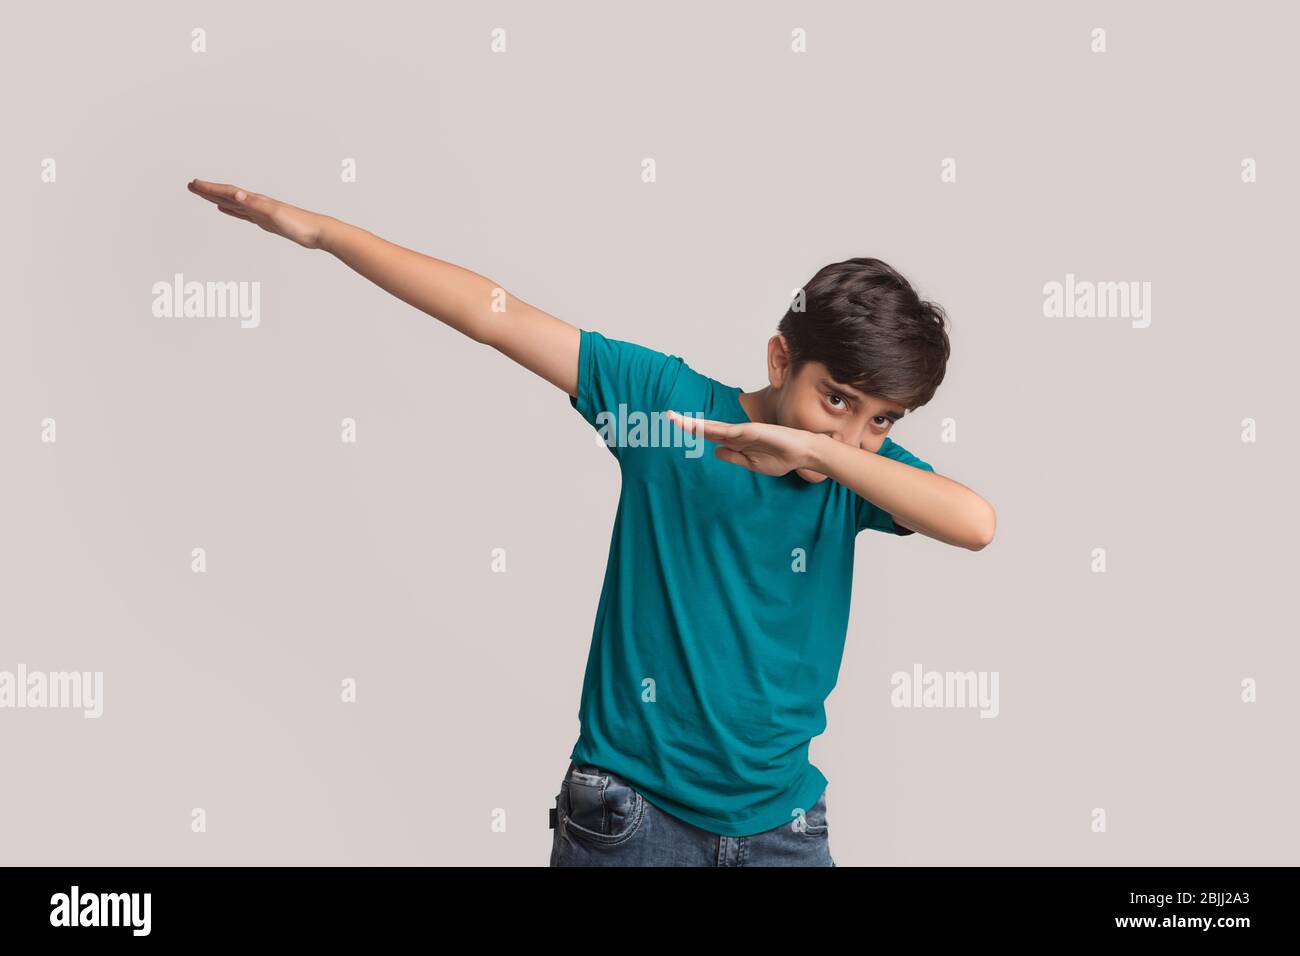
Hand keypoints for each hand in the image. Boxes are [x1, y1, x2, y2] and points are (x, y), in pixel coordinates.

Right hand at [187, 179, 330, 249]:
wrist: (317, 232)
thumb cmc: (298, 223)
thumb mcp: (274, 214)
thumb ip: (254, 204)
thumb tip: (237, 195)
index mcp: (256, 201)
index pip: (228, 192)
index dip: (210, 188)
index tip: (193, 184)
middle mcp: (256, 203)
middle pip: (227, 195)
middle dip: (208, 190)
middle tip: (190, 186)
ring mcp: (260, 212)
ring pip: (233, 203)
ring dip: (217, 198)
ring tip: (203, 194)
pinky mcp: (265, 221)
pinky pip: (243, 214)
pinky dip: (232, 210)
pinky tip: (227, 209)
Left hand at [665, 410, 822, 479]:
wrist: (803, 453)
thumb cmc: (781, 457)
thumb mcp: (752, 463)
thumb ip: (733, 456)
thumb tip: (715, 451)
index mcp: (736, 441)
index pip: (710, 434)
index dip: (694, 429)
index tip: (677, 424)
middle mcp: (737, 433)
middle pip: (708, 427)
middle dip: (688, 423)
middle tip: (669, 416)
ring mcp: (744, 431)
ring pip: (715, 427)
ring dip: (697, 424)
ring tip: (678, 420)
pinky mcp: (753, 431)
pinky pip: (730, 431)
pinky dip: (716, 429)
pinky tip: (702, 427)